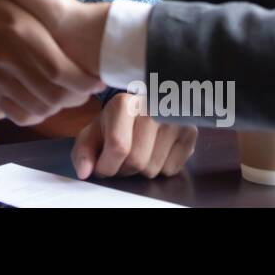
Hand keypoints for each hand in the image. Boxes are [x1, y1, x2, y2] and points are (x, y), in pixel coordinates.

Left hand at [70, 93, 196, 179]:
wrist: (145, 104)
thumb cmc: (117, 120)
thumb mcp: (95, 130)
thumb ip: (83, 151)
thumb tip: (84, 172)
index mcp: (125, 103)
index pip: (118, 146)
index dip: (107, 165)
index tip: (103, 166)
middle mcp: (153, 108)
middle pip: (137, 161)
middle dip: (123, 168)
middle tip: (121, 157)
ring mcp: (175, 120)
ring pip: (153, 169)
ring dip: (141, 169)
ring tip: (138, 150)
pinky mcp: (191, 133)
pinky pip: (171, 170)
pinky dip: (160, 167)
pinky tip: (155, 150)